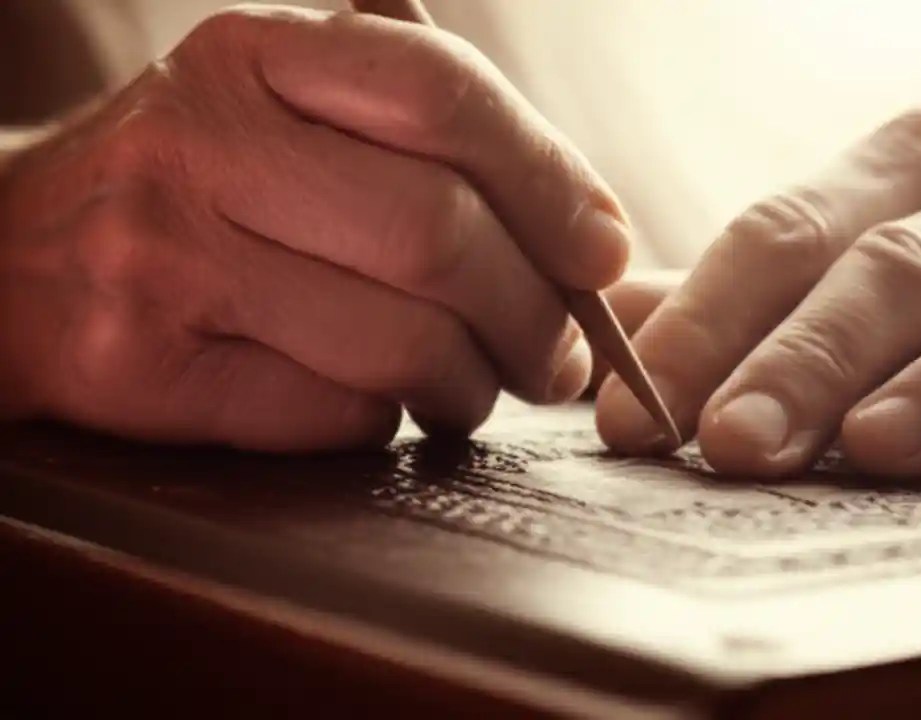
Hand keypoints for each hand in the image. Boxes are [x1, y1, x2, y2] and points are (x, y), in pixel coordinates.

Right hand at [0, 5, 628, 450]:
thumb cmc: (195, 187)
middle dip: (533, 313)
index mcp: (255, 52)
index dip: (551, 177)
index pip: (441, 92)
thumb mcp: (282, 109)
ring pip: (399, 341)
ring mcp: (163, 257)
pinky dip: (385, 419)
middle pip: (438, 235)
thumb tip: (589, 230)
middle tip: (557, 351)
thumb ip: (418, 137)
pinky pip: (332, 414)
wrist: (9, 259)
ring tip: (478, 384)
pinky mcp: (142, 369)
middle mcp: (202, 142)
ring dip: (472, 382)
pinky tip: (377, 401)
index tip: (604, 249)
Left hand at [596, 109, 920, 479]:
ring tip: (876, 447)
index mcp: (901, 167)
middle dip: (806, 360)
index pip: (781, 232)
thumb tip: (592, 354)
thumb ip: (726, 302)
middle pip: (895, 270)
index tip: (633, 414)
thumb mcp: (837, 265)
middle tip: (733, 446)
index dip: (704, 323)